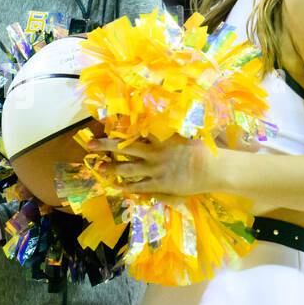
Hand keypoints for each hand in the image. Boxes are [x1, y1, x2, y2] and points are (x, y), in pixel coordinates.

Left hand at [83, 135, 217, 197]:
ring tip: (98, 167)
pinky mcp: (159, 184)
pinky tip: (117, 187)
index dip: (119, 129)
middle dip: (106, 146)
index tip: (105, 125)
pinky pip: (140, 186)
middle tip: (90, 144)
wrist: (213, 168)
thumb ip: (171, 128)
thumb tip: (159, 117)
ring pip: (128, 169)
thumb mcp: (186, 133)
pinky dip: (128, 187)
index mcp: (160, 138)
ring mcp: (155, 170)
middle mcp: (153, 153)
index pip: (135, 132)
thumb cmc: (203, 149)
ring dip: (111, 168)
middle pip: (124, 148)